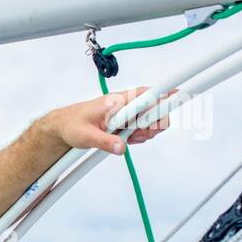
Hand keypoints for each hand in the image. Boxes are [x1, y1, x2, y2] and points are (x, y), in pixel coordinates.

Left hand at [41, 86, 170, 155]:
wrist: (63, 127)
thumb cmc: (72, 125)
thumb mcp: (85, 136)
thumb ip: (105, 142)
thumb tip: (122, 147)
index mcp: (118, 101)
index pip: (146, 94)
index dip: (164, 94)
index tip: (179, 94)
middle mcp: (126, 104)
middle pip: (156, 110)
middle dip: (153, 126)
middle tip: (136, 136)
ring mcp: (128, 113)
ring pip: (151, 122)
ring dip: (144, 133)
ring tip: (124, 140)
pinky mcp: (127, 122)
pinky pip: (142, 129)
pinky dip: (138, 137)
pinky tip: (124, 141)